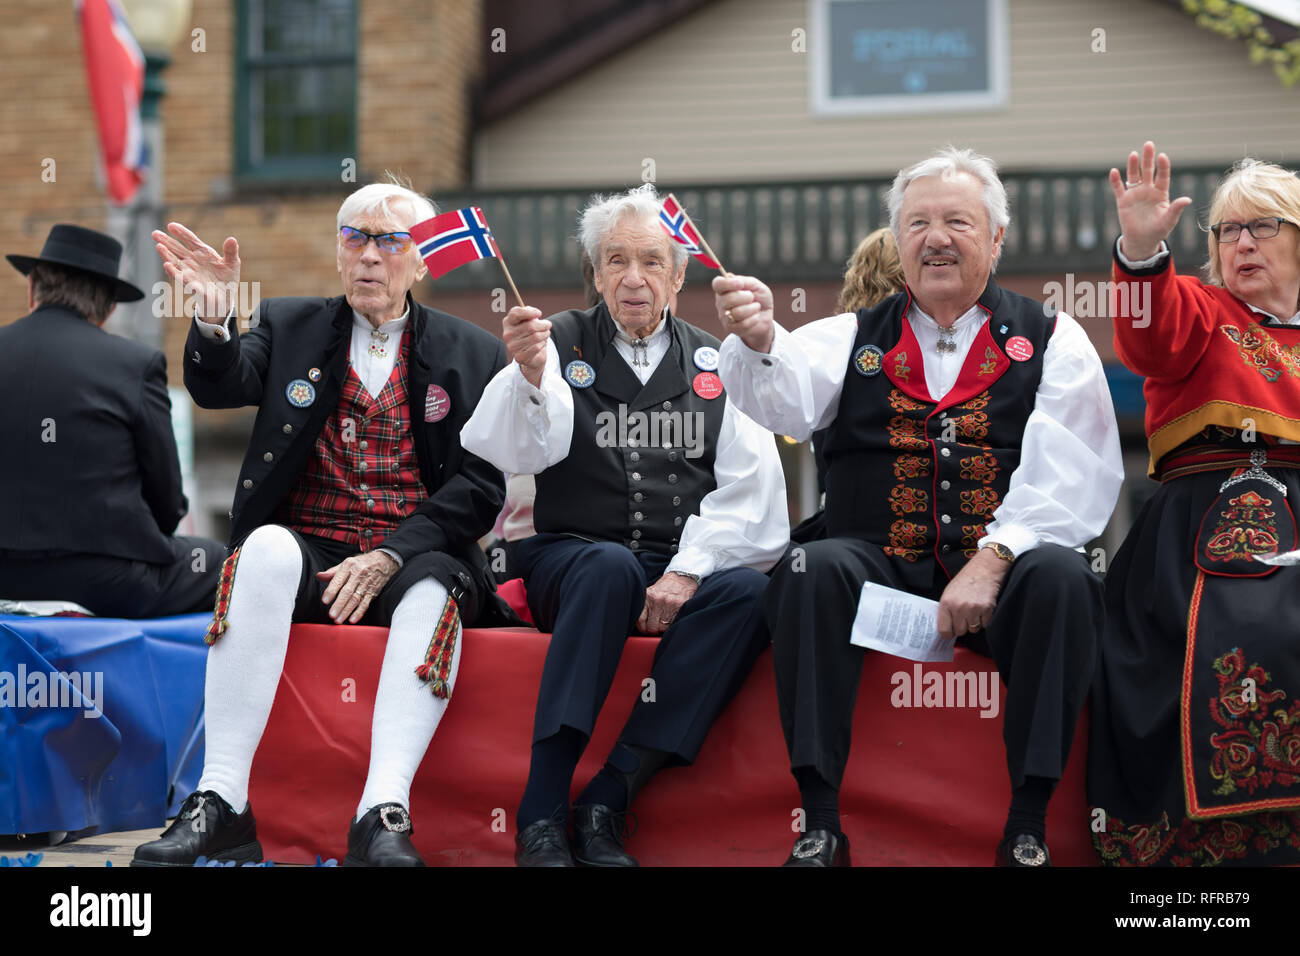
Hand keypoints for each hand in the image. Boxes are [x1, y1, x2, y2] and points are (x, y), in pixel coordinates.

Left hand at [317, 550, 398, 623]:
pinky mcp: (373, 592)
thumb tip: (319, 576)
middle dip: (339, 604)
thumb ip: (333, 572)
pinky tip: (353, 619)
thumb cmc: (362, 563)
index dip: (331, 591)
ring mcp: (367, 584)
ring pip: (356, 599)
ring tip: (339, 620)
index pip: (338, 580)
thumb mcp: (347, 563)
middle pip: (347, 592)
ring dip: (347, 611)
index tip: (325, 601)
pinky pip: (366, 603)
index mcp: (349, 566)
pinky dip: (359, 612)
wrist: (384, 561)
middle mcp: (358, 574)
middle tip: (332, 615)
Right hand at [502, 305, 549, 387]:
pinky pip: (536, 347)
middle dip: (543, 325)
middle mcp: (507, 334)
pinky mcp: (519, 357)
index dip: (529, 312)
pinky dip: (542, 344)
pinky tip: (541, 344)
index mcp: (508, 322)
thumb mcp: (529, 320)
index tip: (539, 313)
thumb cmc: (530, 333)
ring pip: (536, 337)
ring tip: (545, 334)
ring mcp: (512, 346)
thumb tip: (536, 314)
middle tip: (548, 325)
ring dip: (545, 334)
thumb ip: (530, 313)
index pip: (515, 313)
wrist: (531, 354)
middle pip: (530, 326)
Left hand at [636, 572, 698, 635]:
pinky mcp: (680, 605)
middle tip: (655, 627)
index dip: (642, 628)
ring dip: (663, 628)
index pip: (640, 620)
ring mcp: (669, 603)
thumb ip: (645, 605)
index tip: (644, 629)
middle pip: (652, 627)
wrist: (683, 577)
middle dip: (653, 629)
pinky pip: (673, 623)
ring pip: (663, 627)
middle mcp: (657, 599)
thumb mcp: (652, 592)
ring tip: (664, 621)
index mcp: (648, 596)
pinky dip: (672, 624)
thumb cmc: (666, 586)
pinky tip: (672, 618)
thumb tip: (640, 624)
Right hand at [712, 274, 774, 352]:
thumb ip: (744, 281)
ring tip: (756, 307)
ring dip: (752, 309)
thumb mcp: (756, 285)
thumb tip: (729, 277)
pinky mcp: (730, 328)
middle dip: (746, 297)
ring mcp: (724, 316)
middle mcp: (721, 302)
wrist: (766, 315)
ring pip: (737, 313)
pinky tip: (755, 317)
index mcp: (725, 289)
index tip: (740, 284)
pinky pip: (743, 324)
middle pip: (728, 299)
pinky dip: (754, 319)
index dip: (727, 283)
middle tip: (752, 297)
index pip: (717, 284)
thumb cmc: (759, 298)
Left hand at [936, 548, 1010, 640]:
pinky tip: (982, 608)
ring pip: (973, 629)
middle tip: (965, 616)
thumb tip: (945, 627)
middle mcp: (959, 607)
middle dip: (963, 626)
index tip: (951, 632)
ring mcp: (973, 609)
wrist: (984, 569)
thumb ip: (946, 609)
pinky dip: (984, 619)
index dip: (948, 633)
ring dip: (974, 623)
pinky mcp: (987, 609)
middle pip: (960, 631)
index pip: (944, 630)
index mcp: (946, 603)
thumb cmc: (966, 580)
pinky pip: (984, 624)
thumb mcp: (949, 592)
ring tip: (974, 610)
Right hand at [1108, 141, 1191, 261]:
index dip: (1162, 166)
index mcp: (1161, 193)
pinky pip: (1118, 188)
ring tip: (1134, 154)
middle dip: (1148, 158)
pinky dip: (1115, 180)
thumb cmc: (1158, 230)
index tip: (1162, 156)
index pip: (1163, 176)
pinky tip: (1113, 172)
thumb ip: (1176, 209)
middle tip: (1149, 144)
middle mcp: (1148, 190)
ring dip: (1133, 165)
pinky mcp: (1123, 201)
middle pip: (1148, 171)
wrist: (1142, 241)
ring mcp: (1135, 194)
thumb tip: (1187, 199)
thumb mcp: (1169, 220)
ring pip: (1133, 176)